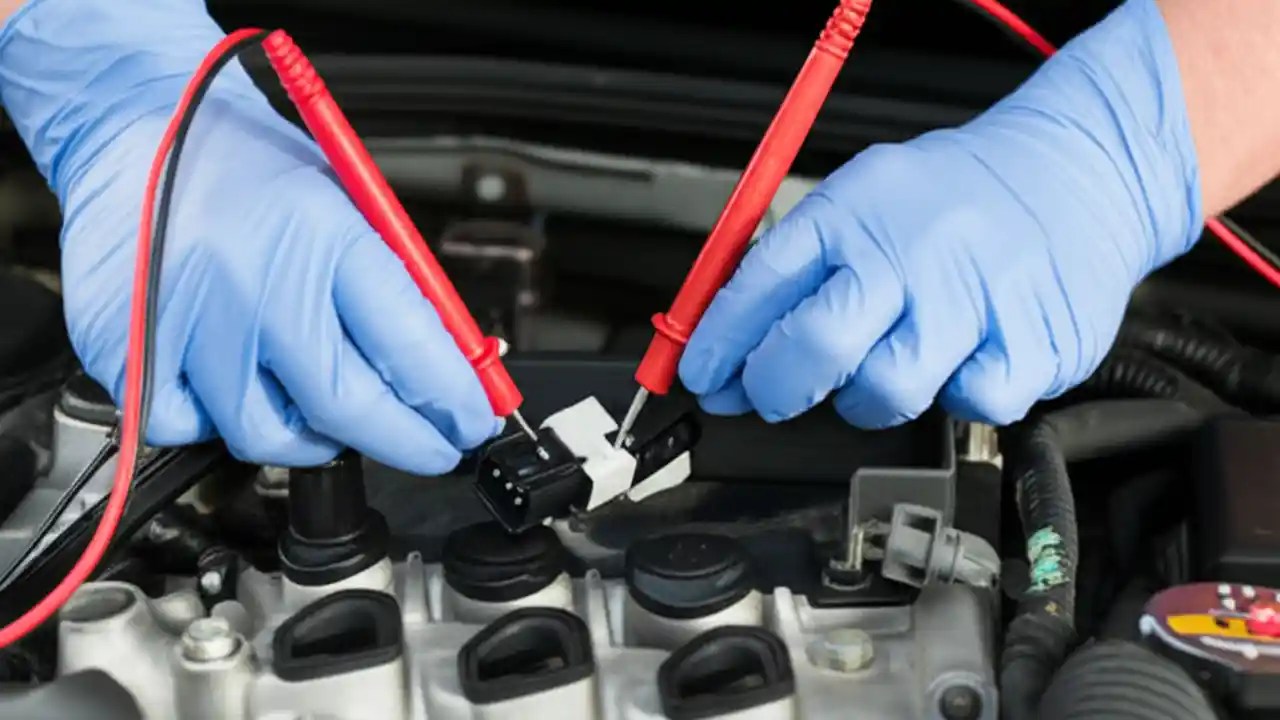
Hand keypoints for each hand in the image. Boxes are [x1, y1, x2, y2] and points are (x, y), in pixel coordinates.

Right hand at [0, 1, 499, 473]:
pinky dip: (218, 420)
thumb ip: (397, 288)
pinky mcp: (126, 350)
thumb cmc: (249, 168)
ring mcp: (184, 321)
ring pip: (269, 434)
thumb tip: (453, 371)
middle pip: (348, 406)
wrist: (135, 130)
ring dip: (314, 437)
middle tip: (431, 448)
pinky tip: (231, 382)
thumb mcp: (346, 202)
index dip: (451, 400)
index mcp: (322, 230)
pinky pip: (187, 428)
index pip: (409, 344)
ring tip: (324, 406)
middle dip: (406, 441)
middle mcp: (253, 279)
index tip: (473, 422)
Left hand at [679, 0, 1202, 427]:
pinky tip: (961, 359)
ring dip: (866, 398)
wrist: (1082, 170)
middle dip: (774, 386)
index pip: (760, 283)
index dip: (719, 342)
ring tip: (883, 364)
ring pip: (885, 391)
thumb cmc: (958, 197)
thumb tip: (723, 344)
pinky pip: (968, 404)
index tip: (704, 373)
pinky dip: (956, 396)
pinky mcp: (1034, 342)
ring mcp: (976, 297)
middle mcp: (912, 249)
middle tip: (772, 392)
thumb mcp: (866, 197)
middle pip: (815, 345)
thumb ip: (797, 265)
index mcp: (858, 208)